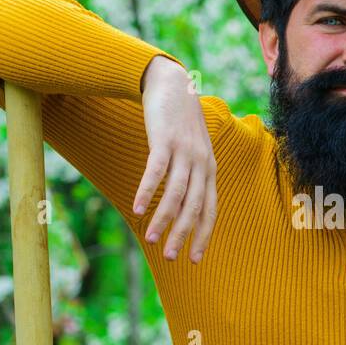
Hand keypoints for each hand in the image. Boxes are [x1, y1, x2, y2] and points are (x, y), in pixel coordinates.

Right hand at [135, 56, 216, 262]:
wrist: (171, 85)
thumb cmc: (179, 124)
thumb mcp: (192, 152)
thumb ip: (190, 177)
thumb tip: (181, 208)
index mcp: (209, 170)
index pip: (209, 210)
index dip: (202, 235)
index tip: (194, 259)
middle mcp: (201, 163)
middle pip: (194, 206)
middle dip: (183, 235)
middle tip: (171, 258)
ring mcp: (184, 151)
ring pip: (175, 193)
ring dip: (163, 219)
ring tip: (151, 238)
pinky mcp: (164, 140)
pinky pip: (156, 172)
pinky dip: (146, 191)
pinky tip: (136, 209)